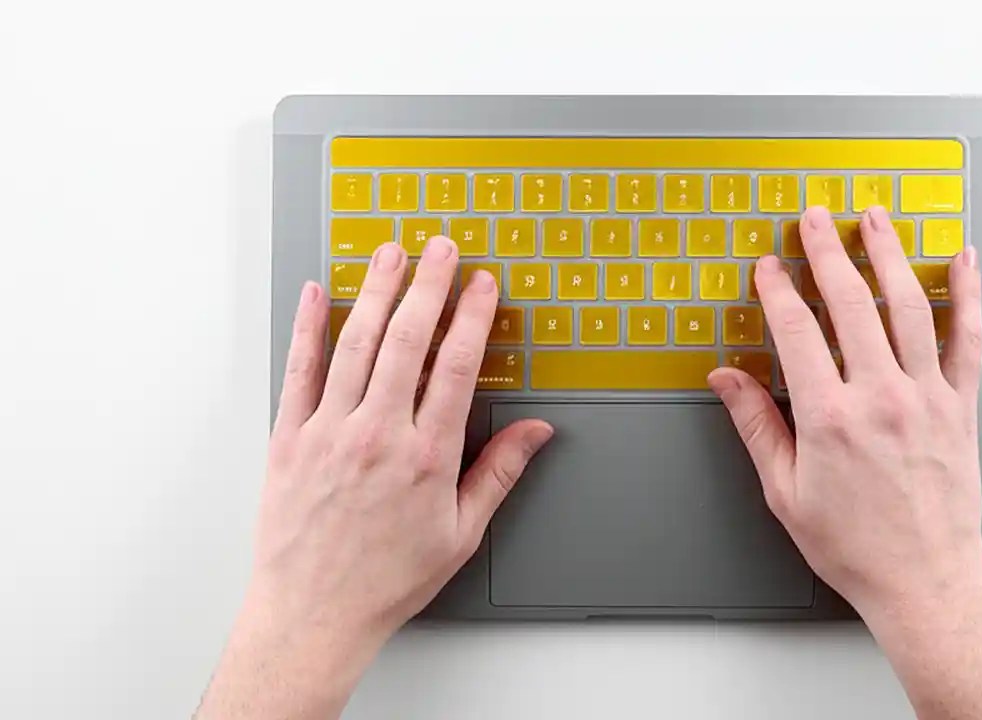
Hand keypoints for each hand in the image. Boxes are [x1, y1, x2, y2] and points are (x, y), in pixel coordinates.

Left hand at [197, 237, 552, 718]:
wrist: (313, 615)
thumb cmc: (386, 580)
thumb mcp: (460, 534)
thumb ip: (498, 473)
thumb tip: (536, 433)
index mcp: (426, 456)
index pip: (457, 366)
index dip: (473, 316)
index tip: (483, 284)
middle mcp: (377, 434)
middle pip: (407, 340)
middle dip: (429, 285)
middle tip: (442, 247)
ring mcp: (328, 432)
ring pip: (355, 343)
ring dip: (376, 290)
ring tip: (390, 252)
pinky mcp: (288, 438)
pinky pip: (299, 371)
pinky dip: (308, 328)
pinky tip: (317, 294)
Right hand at [710, 206, 981, 719]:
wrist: (924, 581)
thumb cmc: (854, 546)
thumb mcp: (786, 491)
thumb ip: (757, 425)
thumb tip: (727, 378)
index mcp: (829, 417)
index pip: (797, 331)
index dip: (777, 290)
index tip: (767, 266)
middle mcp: (880, 397)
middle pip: (851, 303)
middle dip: (826, 252)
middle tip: (813, 218)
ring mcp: (926, 396)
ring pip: (908, 306)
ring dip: (889, 254)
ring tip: (874, 217)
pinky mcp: (960, 406)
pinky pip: (967, 338)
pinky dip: (967, 296)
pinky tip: (962, 261)